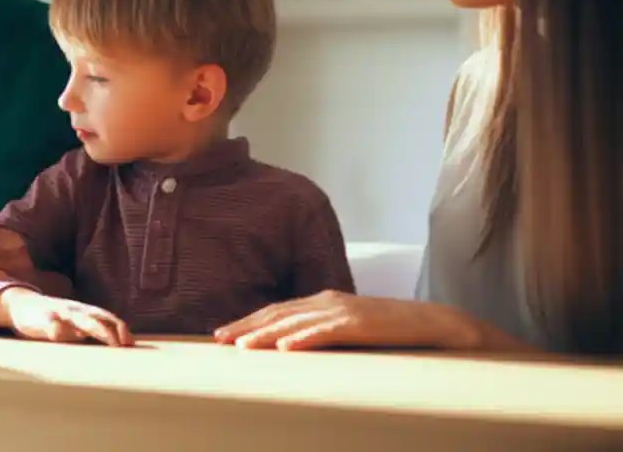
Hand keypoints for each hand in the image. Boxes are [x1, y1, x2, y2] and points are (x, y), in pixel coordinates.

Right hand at [0, 287, 134, 346]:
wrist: (21, 304)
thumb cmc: (54, 318)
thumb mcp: (75, 323)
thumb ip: (92, 332)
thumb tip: (118, 345)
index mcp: (84, 312)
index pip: (107, 317)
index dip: (120, 329)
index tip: (131, 345)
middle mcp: (74, 310)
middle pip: (96, 318)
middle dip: (109, 331)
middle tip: (120, 346)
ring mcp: (57, 313)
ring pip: (76, 318)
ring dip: (90, 327)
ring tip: (99, 339)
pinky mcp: (40, 319)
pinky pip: (49, 322)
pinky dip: (55, 327)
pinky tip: (58, 333)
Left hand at [213, 290, 487, 350]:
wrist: (431, 323)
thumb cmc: (388, 329)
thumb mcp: (347, 327)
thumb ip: (321, 330)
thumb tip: (290, 345)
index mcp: (321, 300)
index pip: (276, 311)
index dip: (247, 321)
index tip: (222, 335)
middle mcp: (326, 300)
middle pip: (277, 314)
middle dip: (245, 327)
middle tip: (217, 340)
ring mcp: (342, 310)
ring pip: (294, 322)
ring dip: (264, 334)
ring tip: (241, 346)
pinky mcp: (359, 323)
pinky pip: (325, 332)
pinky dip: (302, 339)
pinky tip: (284, 348)